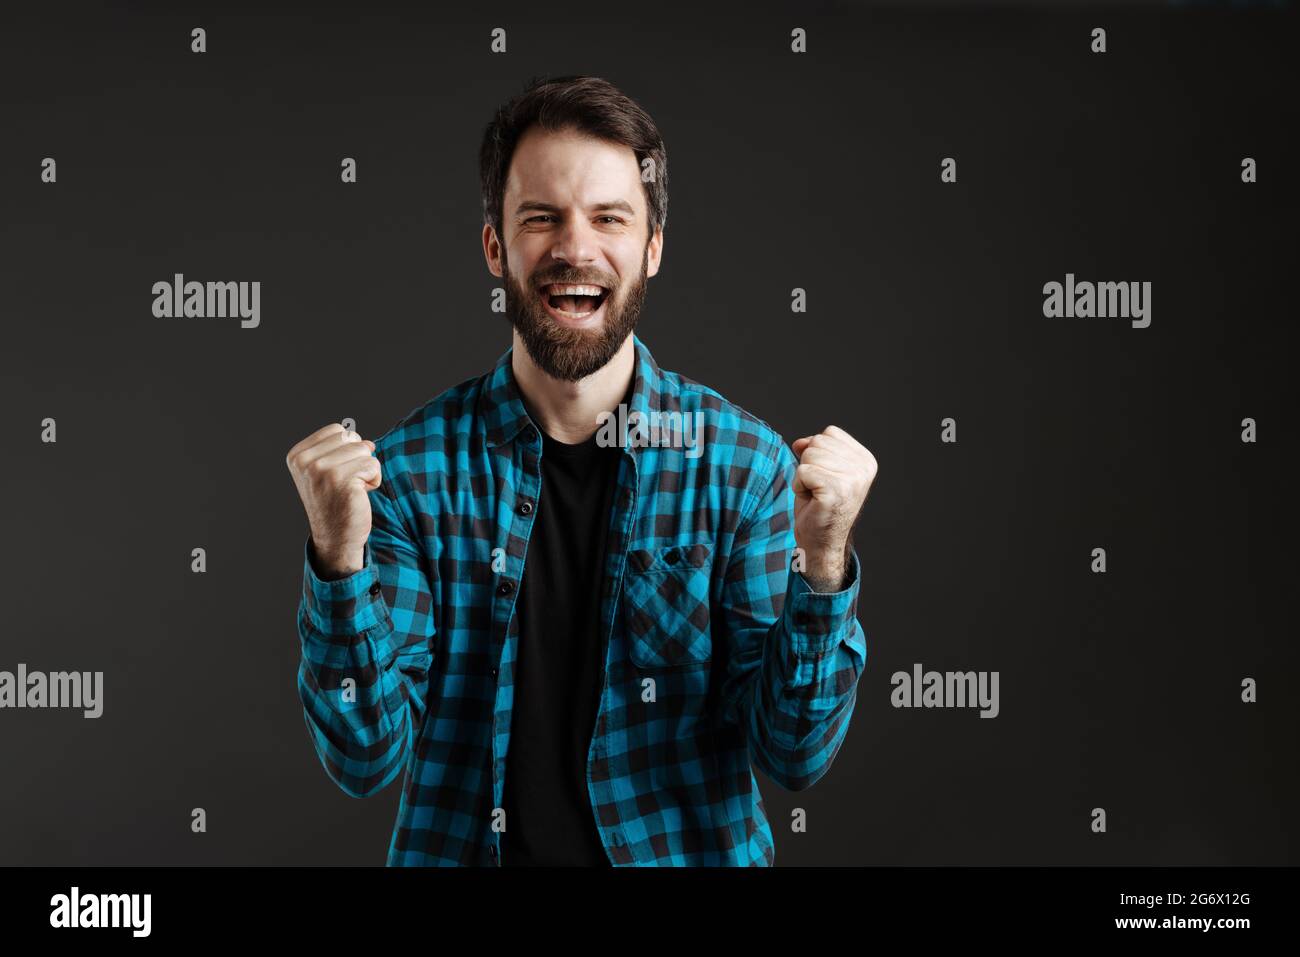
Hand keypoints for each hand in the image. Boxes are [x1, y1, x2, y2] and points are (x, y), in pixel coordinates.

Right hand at [286, 423, 381, 578]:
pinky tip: (360, 496)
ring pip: (365, 450)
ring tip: (352, 490)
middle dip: (357, 459)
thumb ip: (341, 449)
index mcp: (298, 456)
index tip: (336, 474)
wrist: (336, 538)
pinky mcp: (343, 482)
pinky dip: (374, 480)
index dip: (345, 449)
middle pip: (352, 438)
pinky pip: (374, 465)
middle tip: (345, 484)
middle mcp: (306, 462)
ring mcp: (323, 471)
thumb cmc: (335, 502)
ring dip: (366, 470)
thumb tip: (369, 443)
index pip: (337, 431)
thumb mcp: (326, 470)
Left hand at [790, 426, 877, 590]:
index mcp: (866, 460)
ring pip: (809, 455)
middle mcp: (864, 468)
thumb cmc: (818, 506)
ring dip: (803, 475)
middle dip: (808, 464)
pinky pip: (802, 471)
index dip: (816, 453)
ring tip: (815, 494)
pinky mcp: (836, 490)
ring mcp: (852, 479)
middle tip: (817, 488)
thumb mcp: (818, 470)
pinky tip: (811, 500)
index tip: (824, 478)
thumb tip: (800, 442)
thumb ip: (814, 450)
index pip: (829, 433)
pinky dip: (799, 486)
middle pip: (818, 441)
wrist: (820, 542)